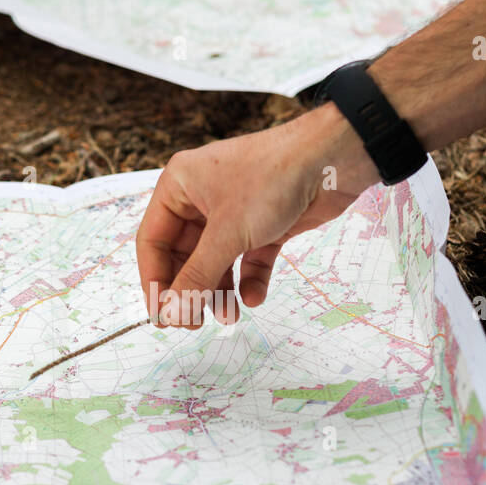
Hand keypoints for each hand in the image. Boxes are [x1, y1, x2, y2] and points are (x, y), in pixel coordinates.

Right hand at [135, 103, 377, 327]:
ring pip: (216, 261)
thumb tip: (171, 311)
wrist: (332, 161)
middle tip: (193, 323)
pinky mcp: (264, 225)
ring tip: (230, 316)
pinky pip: (248, 260)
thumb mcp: (227, 233)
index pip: (154, 241)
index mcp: (179, 187)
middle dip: (191, 289)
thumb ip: (197, 275)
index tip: (162, 315)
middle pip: (184, 255)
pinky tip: (254, 297)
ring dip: (220, 291)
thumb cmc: (272, 178)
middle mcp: (202, 198)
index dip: (155, 280)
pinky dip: (250, 280)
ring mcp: (234, 212)